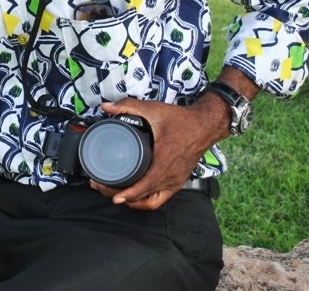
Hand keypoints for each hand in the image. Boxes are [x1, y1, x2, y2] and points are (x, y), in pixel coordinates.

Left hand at [89, 96, 226, 209]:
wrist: (205, 125)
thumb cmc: (181, 120)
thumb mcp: (154, 109)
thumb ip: (128, 106)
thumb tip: (106, 107)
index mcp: (165, 161)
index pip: (146, 186)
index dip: (129, 194)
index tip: (114, 197)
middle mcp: (171, 176)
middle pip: (144, 197)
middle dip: (123, 197)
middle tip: (104, 188)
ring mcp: (176, 181)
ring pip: (152, 202)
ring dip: (133, 201)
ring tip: (115, 193)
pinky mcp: (178, 182)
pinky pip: (160, 198)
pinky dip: (146, 200)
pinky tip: (133, 195)